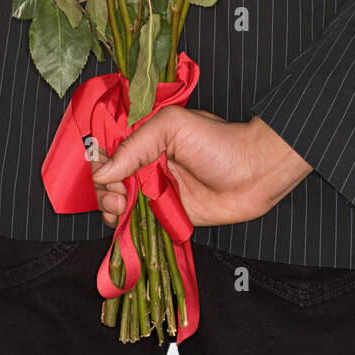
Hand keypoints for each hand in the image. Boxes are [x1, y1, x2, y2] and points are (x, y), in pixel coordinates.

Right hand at [89, 110, 312, 227]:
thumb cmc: (219, 142)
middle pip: (108, 180)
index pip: (109, 150)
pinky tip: (124, 224)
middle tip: (119, 196)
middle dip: (105, 189)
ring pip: (116, 203)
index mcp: (146, 139)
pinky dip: (124, 227)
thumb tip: (102, 171)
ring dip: (111, 208)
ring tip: (123, 208)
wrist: (253, 174)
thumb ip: (136, 145)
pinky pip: (136, 223)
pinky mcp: (165, 215)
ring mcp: (154, 191)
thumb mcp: (173, 127)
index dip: (101, 163)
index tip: (106, 173)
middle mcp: (147, 164)